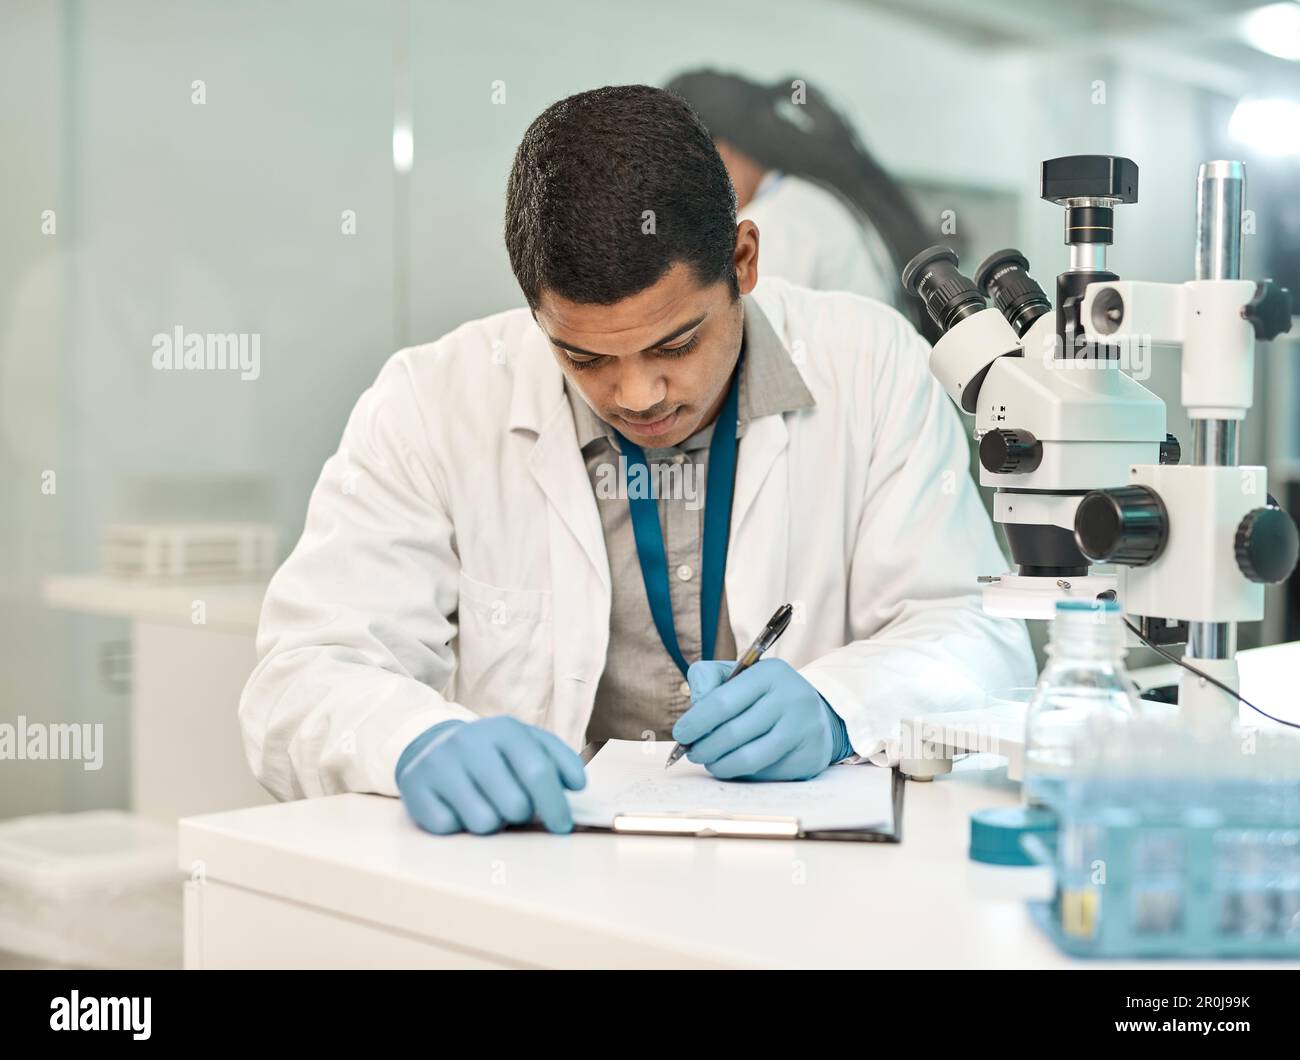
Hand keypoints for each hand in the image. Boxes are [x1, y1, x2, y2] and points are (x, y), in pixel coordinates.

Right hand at [395, 717, 586, 834]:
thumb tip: (577, 784)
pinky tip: (456, 806)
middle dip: (522, 816)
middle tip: (515, 808)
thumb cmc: (490, 752)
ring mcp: (440, 764)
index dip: (556, 805)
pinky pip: (450, 828)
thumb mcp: (525, 743)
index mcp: (505, 729)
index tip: (562, 826)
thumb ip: (558, 760)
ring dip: (491, 823)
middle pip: (515, 805)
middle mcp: (470, 742)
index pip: (538, 772)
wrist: (431, 744)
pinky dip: (458, 825)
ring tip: (485, 804)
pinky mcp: (415, 788)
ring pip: (484, 823)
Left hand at [672, 659, 851, 780]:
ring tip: (710, 762)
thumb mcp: (737, 674)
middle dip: (704, 747)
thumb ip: (707, 679)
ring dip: (720, 765)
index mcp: (770, 672)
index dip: (695, 722)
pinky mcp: (809, 758)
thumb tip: (694, 708)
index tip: (681, 734)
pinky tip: (736, 766)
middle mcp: (793, 698)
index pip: (722, 702)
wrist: (813, 715)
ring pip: (749, 759)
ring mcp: (806, 730)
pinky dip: (743, 774)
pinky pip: (765, 774)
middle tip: (692, 753)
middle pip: (732, 733)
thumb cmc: (763, 695)